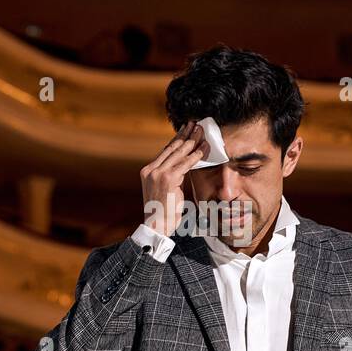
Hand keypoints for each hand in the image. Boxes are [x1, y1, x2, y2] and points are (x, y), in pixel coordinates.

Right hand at [140, 120, 208, 235]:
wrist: (156, 226)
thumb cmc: (163, 212)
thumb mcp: (164, 191)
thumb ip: (170, 177)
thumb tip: (182, 166)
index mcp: (147, 171)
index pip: (165, 151)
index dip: (176, 139)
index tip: (185, 130)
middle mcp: (150, 170)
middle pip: (171, 148)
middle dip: (185, 135)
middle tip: (195, 124)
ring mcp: (157, 174)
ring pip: (178, 153)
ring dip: (192, 141)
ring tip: (201, 132)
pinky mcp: (167, 179)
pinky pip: (185, 164)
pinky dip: (196, 156)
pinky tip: (204, 149)